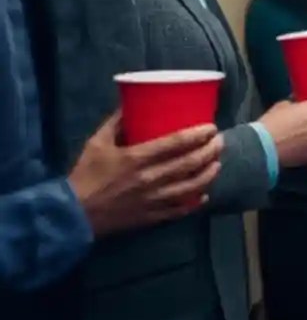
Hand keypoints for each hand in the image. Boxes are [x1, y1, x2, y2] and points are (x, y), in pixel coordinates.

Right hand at [68, 112, 223, 235]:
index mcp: (137, 158)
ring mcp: (154, 199)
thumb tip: (131, 103)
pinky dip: (195, 203)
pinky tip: (205, 195)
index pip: (177, 143)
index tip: (212, 127)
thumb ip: (116, 123)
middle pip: (190, 163)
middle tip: (220, 141)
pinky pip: (180, 210)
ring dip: (209, 174)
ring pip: (191, 187)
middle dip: (210, 151)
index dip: (199, 134)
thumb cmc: (85, 175)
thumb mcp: (97, 143)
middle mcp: (151, 178)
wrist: (74, 214)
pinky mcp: (152, 216)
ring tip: (217, 163)